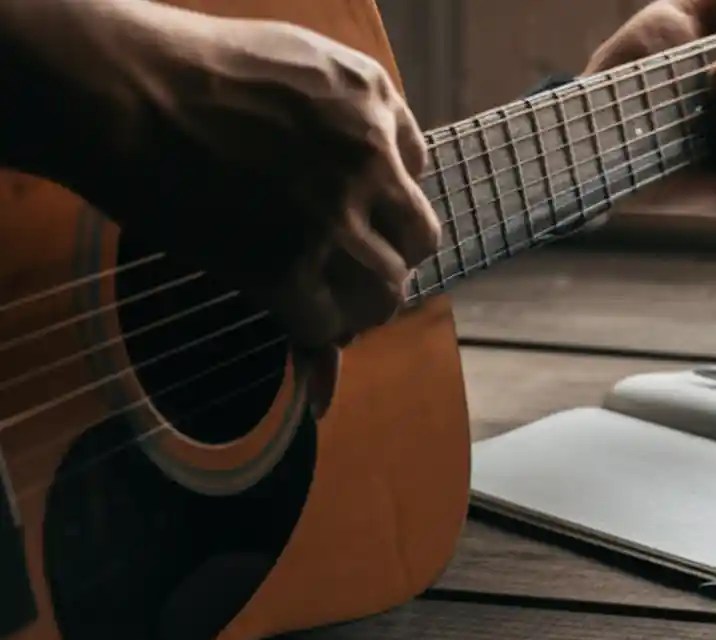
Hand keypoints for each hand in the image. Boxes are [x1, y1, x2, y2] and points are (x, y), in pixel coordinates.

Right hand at [4, 0, 441, 413]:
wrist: (131, 91)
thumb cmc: (205, 68)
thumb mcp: (315, 62)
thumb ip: (368, 109)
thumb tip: (403, 165)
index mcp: (375, 112)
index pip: (416, 177)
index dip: (392, 210)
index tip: (365, 223)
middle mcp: (368, 168)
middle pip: (416, 244)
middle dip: (390, 258)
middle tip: (355, 269)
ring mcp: (329, 221)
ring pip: (384, 291)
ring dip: (364, 304)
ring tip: (335, 305)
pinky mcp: (282, 268)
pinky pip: (326, 325)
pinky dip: (318, 334)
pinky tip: (300, 323)